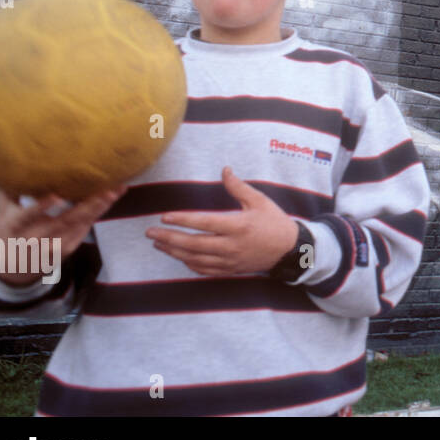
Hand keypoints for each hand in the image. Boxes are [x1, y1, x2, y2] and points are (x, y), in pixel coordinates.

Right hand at [0, 185, 126, 286]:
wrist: (14, 269)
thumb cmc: (10, 232)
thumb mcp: (3, 213)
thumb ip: (8, 190)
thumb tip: (11, 164)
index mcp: (17, 226)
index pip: (29, 216)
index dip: (42, 207)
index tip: (56, 197)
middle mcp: (37, 238)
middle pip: (64, 221)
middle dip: (88, 205)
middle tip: (107, 190)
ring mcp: (55, 245)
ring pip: (80, 224)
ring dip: (101, 207)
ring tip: (117, 190)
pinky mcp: (68, 248)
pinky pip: (86, 227)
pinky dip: (98, 212)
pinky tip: (112, 197)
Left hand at [146, 167, 298, 276]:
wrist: (289, 250)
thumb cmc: (274, 222)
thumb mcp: (260, 200)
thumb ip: (239, 187)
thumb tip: (225, 170)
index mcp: (238, 226)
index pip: (204, 223)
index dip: (182, 220)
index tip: (164, 217)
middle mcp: (231, 245)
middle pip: (193, 244)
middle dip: (168, 238)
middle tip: (150, 233)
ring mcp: (229, 260)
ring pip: (194, 259)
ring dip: (174, 252)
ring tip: (158, 244)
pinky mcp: (230, 270)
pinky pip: (204, 270)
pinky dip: (188, 263)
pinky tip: (179, 256)